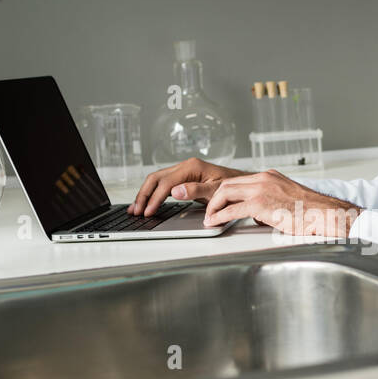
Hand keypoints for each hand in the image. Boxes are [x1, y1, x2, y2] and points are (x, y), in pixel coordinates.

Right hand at [129, 157, 247, 215]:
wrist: (242, 183)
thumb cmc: (232, 187)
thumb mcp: (216, 191)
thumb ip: (196, 191)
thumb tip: (175, 191)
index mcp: (192, 167)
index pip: (166, 183)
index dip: (154, 199)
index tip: (148, 212)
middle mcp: (185, 166)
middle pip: (155, 178)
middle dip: (143, 195)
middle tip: (135, 211)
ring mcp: (183, 171)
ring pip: (156, 180)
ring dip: (144, 194)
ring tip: (135, 209)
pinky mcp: (183, 177)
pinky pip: (162, 183)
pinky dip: (152, 193)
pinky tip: (147, 203)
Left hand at [203, 169, 360, 237]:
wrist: (325, 213)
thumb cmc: (311, 212)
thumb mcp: (287, 200)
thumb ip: (269, 203)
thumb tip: (256, 216)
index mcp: (271, 176)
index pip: (240, 181)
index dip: (225, 192)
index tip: (218, 202)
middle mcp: (264, 178)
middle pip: (228, 183)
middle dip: (214, 197)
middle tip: (209, 210)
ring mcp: (261, 189)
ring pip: (225, 192)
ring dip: (214, 206)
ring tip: (209, 218)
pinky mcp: (261, 203)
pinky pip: (232, 209)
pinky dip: (219, 216)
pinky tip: (214, 222)